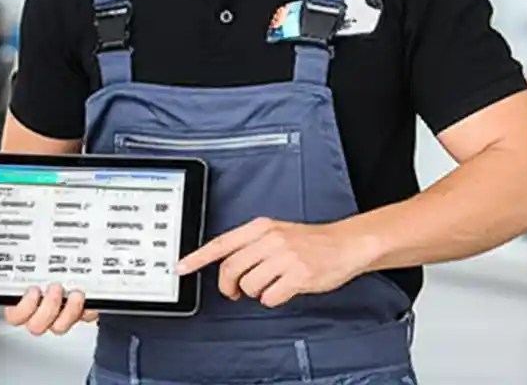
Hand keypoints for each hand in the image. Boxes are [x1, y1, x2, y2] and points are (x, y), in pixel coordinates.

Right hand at [0, 233, 97, 335]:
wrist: (74, 255)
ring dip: (65, 312)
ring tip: (70, 291)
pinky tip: (81, 293)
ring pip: (58, 328)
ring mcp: (61, 311)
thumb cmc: (36, 255)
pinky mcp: (81, 309)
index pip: (14, 315)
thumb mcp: (11, 245)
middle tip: (51, 288)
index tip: (31, 290)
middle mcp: (41, 308)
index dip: (21, 309)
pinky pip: (82, 319)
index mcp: (22, 298)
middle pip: (36, 327)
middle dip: (44, 310)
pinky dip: (82, 308)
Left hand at [176, 217, 374, 308]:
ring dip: (256, 292)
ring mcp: (284, 257)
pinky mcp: (299, 275)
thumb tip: (226, 268)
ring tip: (270, 284)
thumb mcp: (274, 233)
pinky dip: (273, 299)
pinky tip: (284, 290)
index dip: (197, 257)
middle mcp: (269, 240)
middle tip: (235, 292)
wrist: (345, 244)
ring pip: (249, 286)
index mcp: (259, 228)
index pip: (220, 243)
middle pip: (231, 269)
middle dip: (229, 286)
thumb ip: (250, 246)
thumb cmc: (308, 242)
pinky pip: (270, 297)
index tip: (181, 267)